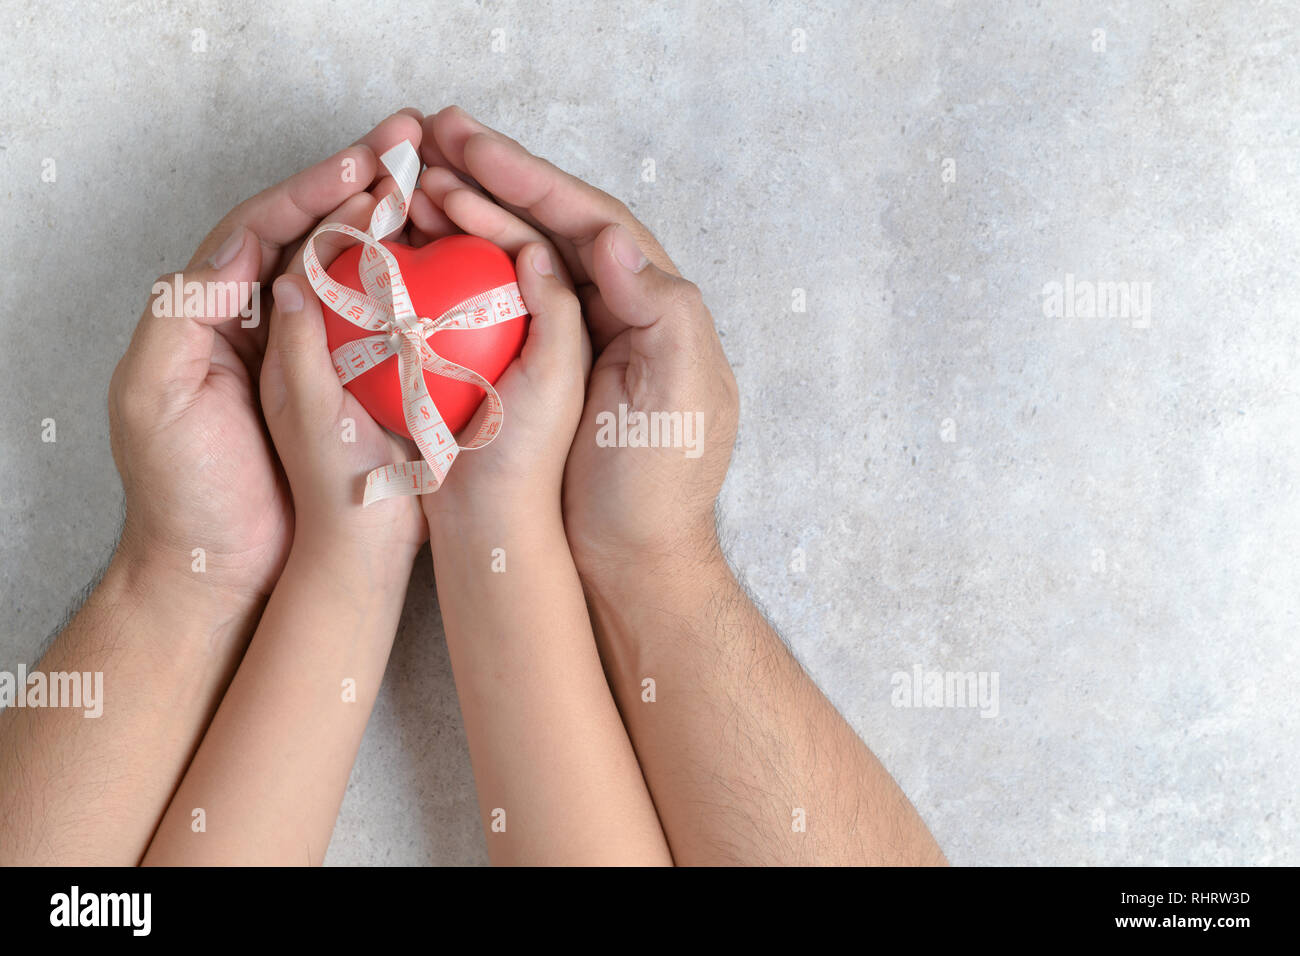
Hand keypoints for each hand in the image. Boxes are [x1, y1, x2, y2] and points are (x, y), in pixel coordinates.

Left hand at [107, 110, 423, 617]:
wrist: (226, 575)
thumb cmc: (183, 493)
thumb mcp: (153, 395)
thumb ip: (184, 313)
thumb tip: (245, 247)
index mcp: (211, 315)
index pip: (262, 229)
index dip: (311, 191)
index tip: (363, 164)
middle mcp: (262, 326)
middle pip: (313, 237)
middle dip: (360, 189)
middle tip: (410, 147)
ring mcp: (311, 359)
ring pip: (353, 275)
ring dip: (390, 229)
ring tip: (436, 192)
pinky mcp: (350, 395)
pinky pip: (382, 332)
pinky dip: (411, 295)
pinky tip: (446, 274)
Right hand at [418, 107, 738, 583]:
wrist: (624, 561)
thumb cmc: (655, 487)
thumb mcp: (678, 397)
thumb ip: (661, 311)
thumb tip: (610, 240)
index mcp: (656, 304)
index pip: (591, 220)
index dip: (531, 178)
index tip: (470, 147)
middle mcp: (618, 308)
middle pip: (552, 223)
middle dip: (493, 176)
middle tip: (430, 136)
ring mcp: (578, 337)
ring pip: (522, 253)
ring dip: (473, 211)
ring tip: (415, 179)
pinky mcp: (543, 368)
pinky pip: (502, 299)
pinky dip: (466, 266)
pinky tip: (425, 248)